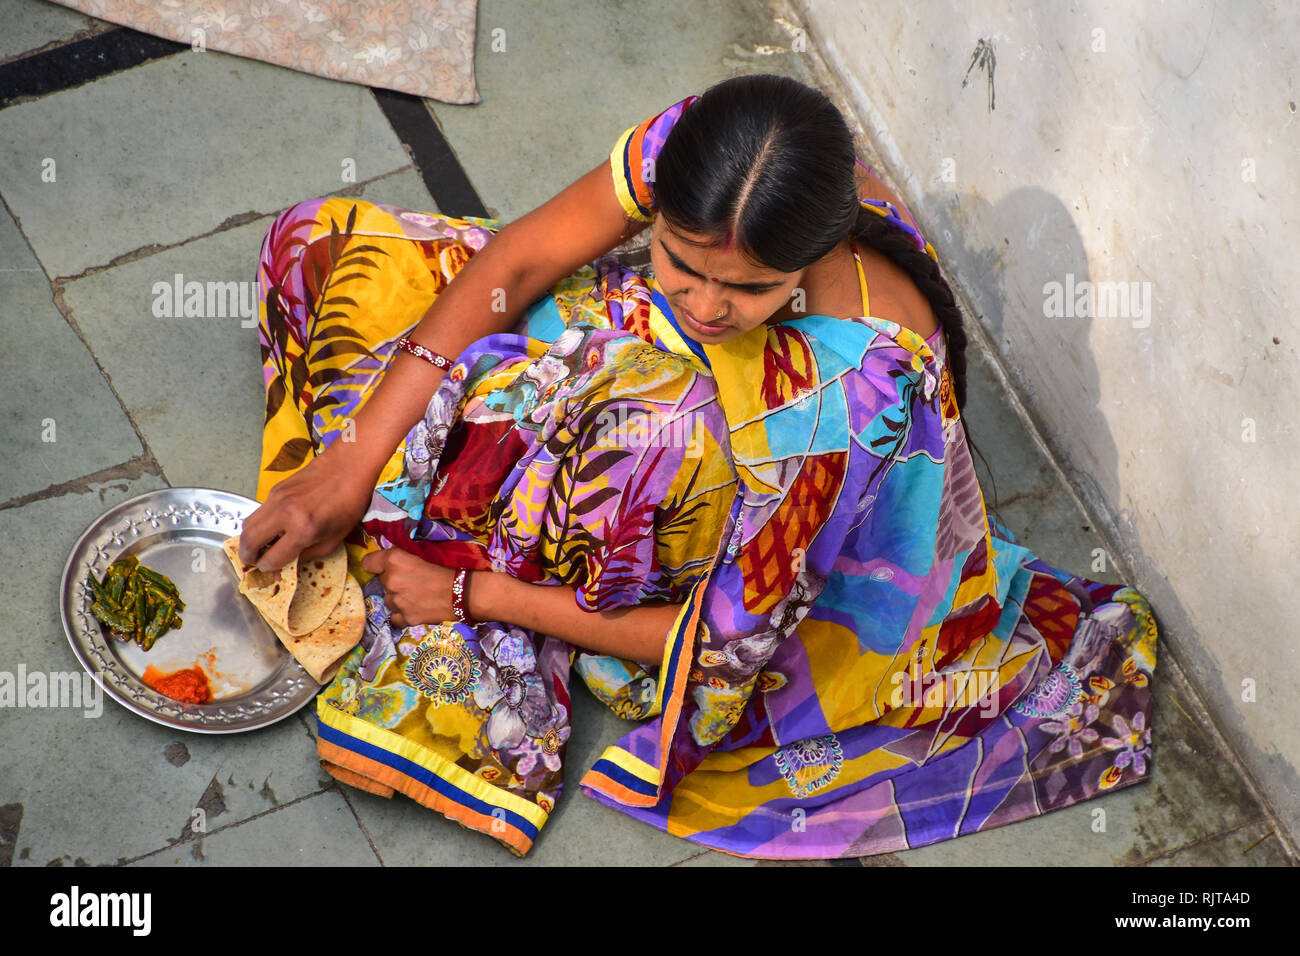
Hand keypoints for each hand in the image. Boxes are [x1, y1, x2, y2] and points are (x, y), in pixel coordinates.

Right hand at [240, 449, 374, 570]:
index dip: (269, 568)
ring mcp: (276, 499)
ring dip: (248, 539)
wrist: (348, 467)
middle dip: (247, 556)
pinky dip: (259, 523)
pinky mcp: (275, 489)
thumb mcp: (334, 539)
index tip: (270, 569)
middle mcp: (284, 514)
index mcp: (303, 530)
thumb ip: (307, 555)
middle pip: (249, 541)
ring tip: (259, 547)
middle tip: (253, 562)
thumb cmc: (349, 504)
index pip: (271, 558)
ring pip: (247, 524)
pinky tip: (272, 528)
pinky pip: (258, 511)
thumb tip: (286, 565)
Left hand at [361, 548, 456, 628]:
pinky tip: (416, 608)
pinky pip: (396, 617)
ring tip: (417, 594)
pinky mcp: (406, 619)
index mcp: (394, 560)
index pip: (369, 563)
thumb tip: (393, 553)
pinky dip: (403, 613)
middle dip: (393, 579)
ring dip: (398, 597)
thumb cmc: (450, 566)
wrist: (466, 592)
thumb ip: (405, 552)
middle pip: (382, 581)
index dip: (377, 563)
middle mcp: (391, 581)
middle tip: (412, 579)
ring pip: (389, 599)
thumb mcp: (425, 550)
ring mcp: (397, 602)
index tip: (385, 565)